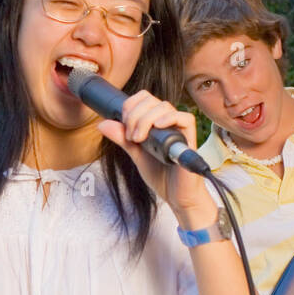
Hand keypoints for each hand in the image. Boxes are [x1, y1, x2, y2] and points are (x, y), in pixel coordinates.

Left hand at [97, 90, 209, 216]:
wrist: (176, 195)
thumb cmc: (161, 175)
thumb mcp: (135, 155)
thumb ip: (122, 139)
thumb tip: (103, 124)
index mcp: (155, 122)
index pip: (143, 98)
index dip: (130, 106)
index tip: (124, 125)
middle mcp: (167, 122)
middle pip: (151, 100)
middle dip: (134, 116)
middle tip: (131, 137)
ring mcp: (179, 129)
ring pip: (164, 106)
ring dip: (146, 120)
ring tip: (140, 140)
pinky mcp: (190, 137)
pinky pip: (185, 118)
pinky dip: (169, 119)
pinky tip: (158, 128)